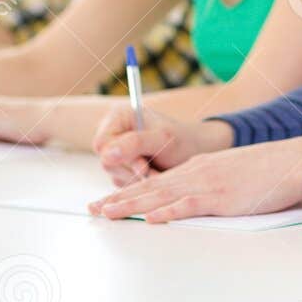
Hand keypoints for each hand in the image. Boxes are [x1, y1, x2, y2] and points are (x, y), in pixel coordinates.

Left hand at [87, 135, 301, 222]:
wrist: (291, 162)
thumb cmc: (265, 171)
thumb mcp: (229, 172)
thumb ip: (208, 183)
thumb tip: (191, 199)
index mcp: (197, 168)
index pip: (155, 181)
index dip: (128, 191)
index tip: (106, 201)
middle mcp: (196, 173)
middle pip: (149, 188)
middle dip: (119, 199)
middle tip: (92, 208)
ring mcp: (207, 185)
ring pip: (161, 196)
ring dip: (132, 205)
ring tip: (107, 212)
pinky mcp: (222, 197)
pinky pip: (190, 206)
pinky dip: (169, 213)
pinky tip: (152, 219)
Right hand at [92, 105, 232, 185]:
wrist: (198, 153)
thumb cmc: (183, 140)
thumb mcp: (162, 139)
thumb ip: (134, 143)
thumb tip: (105, 153)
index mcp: (120, 117)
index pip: (102, 143)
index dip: (119, 158)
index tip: (143, 166)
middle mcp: (115, 133)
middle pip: (106, 162)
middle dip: (133, 170)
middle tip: (154, 171)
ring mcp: (118, 152)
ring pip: (114, 175)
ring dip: (138, 179)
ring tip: (158, 171)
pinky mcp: (123, 169)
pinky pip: (122, 184)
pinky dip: (139, 185)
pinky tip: (154, 175)